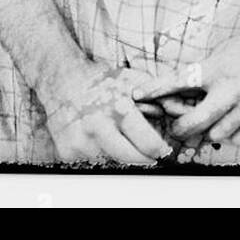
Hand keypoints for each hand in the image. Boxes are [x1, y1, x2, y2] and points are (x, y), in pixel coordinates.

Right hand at [40, 57, 172, 164]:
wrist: (62, 78)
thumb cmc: (99, 79)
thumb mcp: (129, 78)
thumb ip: (153, 93)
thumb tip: (178, 108)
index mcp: (116, 108)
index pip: (147, 143)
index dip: (159, 149)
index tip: (163, 151)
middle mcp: (97, 127)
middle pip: (131, 158)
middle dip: (144, 158)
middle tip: (150, 155)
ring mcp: (80, 142)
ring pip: (111, 160)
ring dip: (118, 154)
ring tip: (115, 134)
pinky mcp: (67, 151)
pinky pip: (92, 161)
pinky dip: (99, 154)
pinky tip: (97, 138)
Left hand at [142, 0, 239, 150]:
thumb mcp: (225, 51)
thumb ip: (207, 72)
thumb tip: (185, 90)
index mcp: (216, 68)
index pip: (178, 80)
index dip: (155, 90)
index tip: (137, 96)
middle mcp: (230, 89)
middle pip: (194, 121)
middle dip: (179, 129)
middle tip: (175, 130)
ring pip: (216, 135)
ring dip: (208, 133)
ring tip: (207, 126)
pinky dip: (232, 136)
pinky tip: (231, 126)